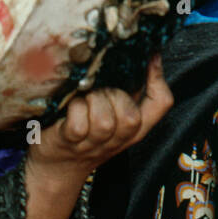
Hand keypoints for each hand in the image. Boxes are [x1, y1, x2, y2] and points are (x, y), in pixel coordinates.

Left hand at [27, 54, 172, 183]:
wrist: (56, 166)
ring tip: (82, 97)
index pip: (161, 104)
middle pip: (131, 116)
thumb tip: (140, 52)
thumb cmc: (85, 129)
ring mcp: (93, 144)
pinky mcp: (68, 142)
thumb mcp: (113, 110)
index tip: (149, 56)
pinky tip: (68, 106)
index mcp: (135, 127)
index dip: (158, 79)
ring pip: (104, 122)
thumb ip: (127, 88)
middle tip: (99, 88)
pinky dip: (74, 111)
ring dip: (92, 103)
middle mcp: (118, 138)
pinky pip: (78, 125)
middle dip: (114, 96)